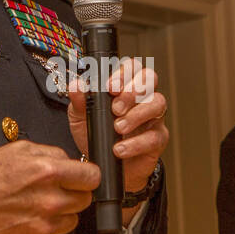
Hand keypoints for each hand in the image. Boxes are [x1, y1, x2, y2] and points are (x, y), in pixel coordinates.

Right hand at [0, 141, 99, 233]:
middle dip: (73, 193)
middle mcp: (50, 201)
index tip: (82, 177)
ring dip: (60, 213)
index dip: (87, 175)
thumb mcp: (19, 150)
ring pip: (72, 219)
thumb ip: (52, 154)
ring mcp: (45, 226)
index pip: (93, 177)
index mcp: (48, 172)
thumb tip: (73, 162)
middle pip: (85, 199)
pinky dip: (45, 229)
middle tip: (52, 190)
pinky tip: (28, 219)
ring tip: (35, 205)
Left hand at [65, 56, 168, 197]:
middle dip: (132, 91)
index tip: (109, 86)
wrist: (103, 166)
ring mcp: (153, 117)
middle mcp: (142, 97)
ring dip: (136, 115)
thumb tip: (76, 85)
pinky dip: (136, 143)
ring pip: (157, 103)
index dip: (124, 73)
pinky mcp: (158, 139)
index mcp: (124, 86)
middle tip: (115, 108)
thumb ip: (79, 101)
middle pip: (150, 78)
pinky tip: (120, 148)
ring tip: (118, 128)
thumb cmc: (96, 135)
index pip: (132, 67)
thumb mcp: (81, 117)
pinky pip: (155, 136)